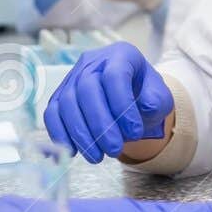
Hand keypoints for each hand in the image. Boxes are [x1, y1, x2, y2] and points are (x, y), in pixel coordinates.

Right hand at [44, 42, 171, 162]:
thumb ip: (157, 102)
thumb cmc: (144, 95)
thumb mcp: (159, 96)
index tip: (134, 133)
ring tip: (96, 157)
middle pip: (87, 89)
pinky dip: (59, 134)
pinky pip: (52, 113)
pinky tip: (71, 152)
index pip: (115, 75)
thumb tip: (144, 109)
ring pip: (67, 102)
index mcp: (121, 54)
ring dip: (80, 134)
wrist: (129, 97)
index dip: (123, 106)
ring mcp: (73, 77)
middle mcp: (93, 61)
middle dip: (100, 124)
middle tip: (114, 150)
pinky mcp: (60, 95)